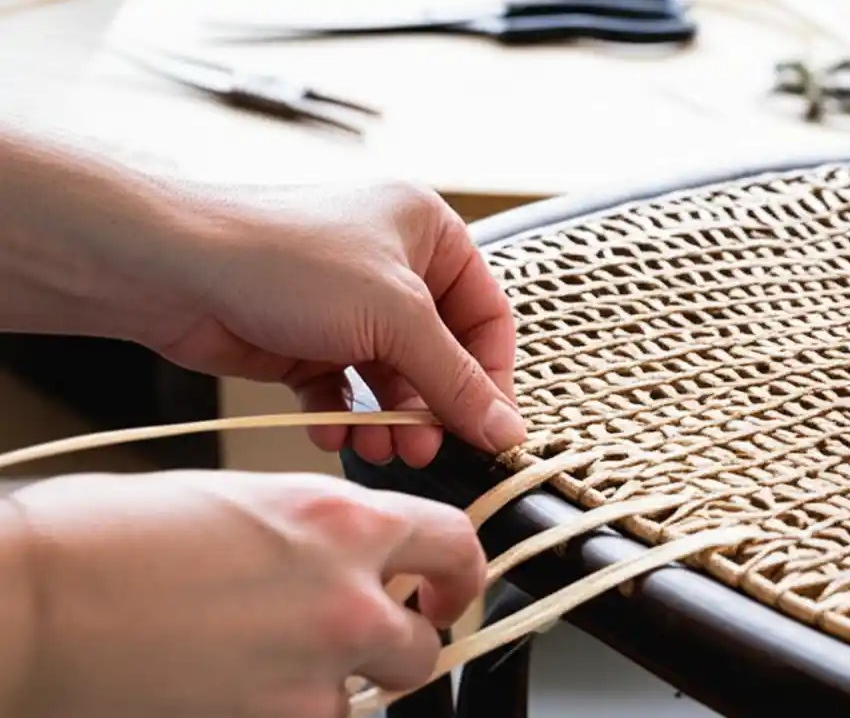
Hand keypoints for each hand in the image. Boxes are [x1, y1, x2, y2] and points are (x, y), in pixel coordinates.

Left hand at [0, 129, 521, 466]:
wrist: (171, 269)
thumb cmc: (284, 260)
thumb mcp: (394, 318)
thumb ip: (455, 381)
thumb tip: (505, 429)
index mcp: (428, 232)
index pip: (486, 316)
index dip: (491, 377)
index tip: (490, 430)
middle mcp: (392, 264)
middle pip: (439, 355)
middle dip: (431, 408)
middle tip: (425, 447)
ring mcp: (347, 305)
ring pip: (391, 380)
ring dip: (389, 421)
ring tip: (379, 449)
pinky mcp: (306, 341)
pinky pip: (344, 391)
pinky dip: (343, 417)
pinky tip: (332, 434)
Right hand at [7, 470, 483, 717]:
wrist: (38, 601)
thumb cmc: (111, 541)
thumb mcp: (242, 503)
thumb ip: (315, 537)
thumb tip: (340, 561)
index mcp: (340, 519)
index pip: (454, 543)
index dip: (457, 573)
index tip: (440, 592)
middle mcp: (346, 595)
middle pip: (424, 645)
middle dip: (397, 649)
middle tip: (357, 648)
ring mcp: (317, 672)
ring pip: (370, 701)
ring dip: (334, 692)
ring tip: (264, 670)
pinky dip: (287, 716)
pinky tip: (234, 694)